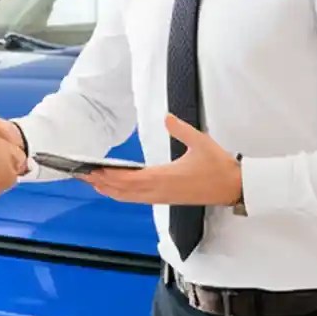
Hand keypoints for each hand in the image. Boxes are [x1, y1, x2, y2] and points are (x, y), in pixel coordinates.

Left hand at [84, 114, 240, 205]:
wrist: (234, 187)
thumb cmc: (218, 165)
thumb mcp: (201, 142)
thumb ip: (181, 129)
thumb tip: (166, 116)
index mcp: (165, 177)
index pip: (130, 180)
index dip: (109, 177)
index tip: (92, 171)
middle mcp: (160, 191)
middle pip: (124, 191)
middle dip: (102, 183)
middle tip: (82, 175)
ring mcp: (163, 197)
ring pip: (130, 198)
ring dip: (110, 190)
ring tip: (93, 182)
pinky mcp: (167, 199)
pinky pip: (139, 199)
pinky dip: (123, 195)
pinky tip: (116, 190)